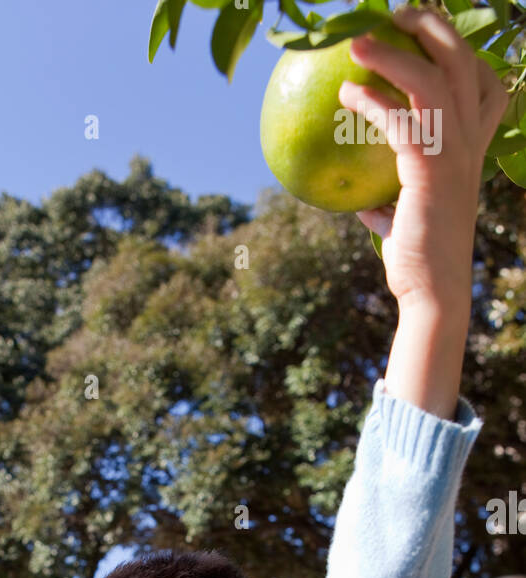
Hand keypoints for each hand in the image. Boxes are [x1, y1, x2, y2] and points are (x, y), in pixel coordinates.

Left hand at [338, 5, 508, 312]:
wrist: (432, 294)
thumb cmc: (417, 262)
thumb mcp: (404, 224)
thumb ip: (389, 204)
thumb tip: (362, 202)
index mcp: (470, 152)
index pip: (486, 88)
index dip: (464, 54)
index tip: (430, 38)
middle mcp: (469, 144)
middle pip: (463, 62)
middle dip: (434, 28)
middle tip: (395, 15)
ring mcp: (454, 154)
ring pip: (432, 80)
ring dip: (394, 54)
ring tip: (358, 43)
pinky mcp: (430, 171)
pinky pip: (401, 121)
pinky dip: (374, 102)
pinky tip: (347, 94)